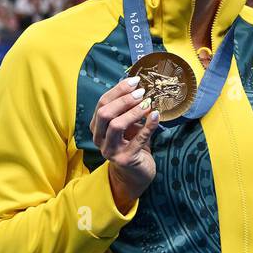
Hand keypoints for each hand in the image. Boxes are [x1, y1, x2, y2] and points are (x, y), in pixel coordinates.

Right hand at [90, 76, 160, 209]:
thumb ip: (129, 109)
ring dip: (133, 112)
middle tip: (142, 92)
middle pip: (104, 113)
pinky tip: (155, 115)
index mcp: (97, 126)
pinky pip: (137, 140)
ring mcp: (110, 150)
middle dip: (124, 100)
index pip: (102, 103)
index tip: (135, 80)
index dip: (118, 90)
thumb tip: (139, 86)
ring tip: (148, 103)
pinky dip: (148, 126)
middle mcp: (99, 138)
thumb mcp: (129, 124)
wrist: (136, 172)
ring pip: (116, 126)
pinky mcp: (125, 159)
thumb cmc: (133, 144)